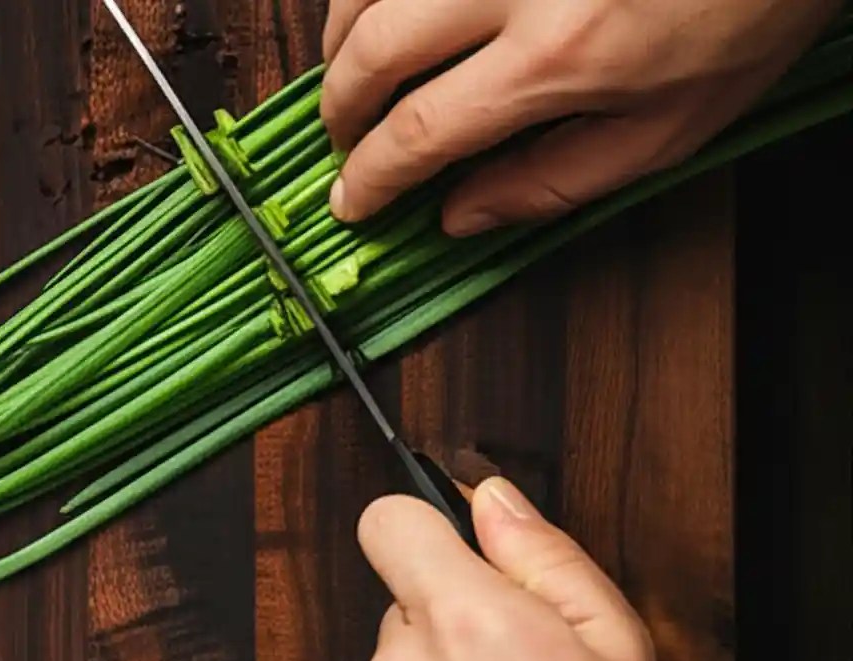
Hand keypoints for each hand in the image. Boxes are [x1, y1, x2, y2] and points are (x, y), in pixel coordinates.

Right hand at [320, 0, 838, 234]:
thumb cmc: (741, 10)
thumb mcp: (669, 127)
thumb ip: (556, 181)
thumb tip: (461, 217)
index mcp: (558, 55)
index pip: (419, 132)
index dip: (369, 177)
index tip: (351, 201)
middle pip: (372, 54)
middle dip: (340, 110)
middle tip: (347, 141)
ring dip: (341, 41)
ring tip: (353, 75)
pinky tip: (385, 10)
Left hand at [356, 477, 660, 660]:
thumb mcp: (612, 644)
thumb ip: (542, 556)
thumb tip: (494, 497)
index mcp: (463, 620)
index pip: (386, 521)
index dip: (423, 524)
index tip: (457, 548)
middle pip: (402, 598)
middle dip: (450, 612)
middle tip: (519, 657)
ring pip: (401, 658)